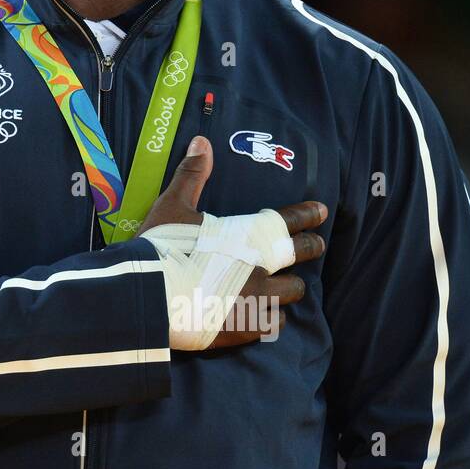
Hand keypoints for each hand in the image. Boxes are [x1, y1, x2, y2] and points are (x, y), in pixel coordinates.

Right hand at [135, 135, 328, 350]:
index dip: (308, 215)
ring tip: (282, 285)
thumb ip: (192, 175)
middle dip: (310, 248)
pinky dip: (270, 317)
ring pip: (292, 293)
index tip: (321, 212)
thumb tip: (201, 141)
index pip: (289, 221)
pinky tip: (261, 314)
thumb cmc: (161, 246)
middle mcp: (262, 266)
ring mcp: (257, 299)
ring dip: (288, 287)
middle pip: (302, 255)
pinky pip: (274, 323)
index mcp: (249, 235)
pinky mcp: (247, 327)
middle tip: (312, 246)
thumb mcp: (173, 205)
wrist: (148, 296)